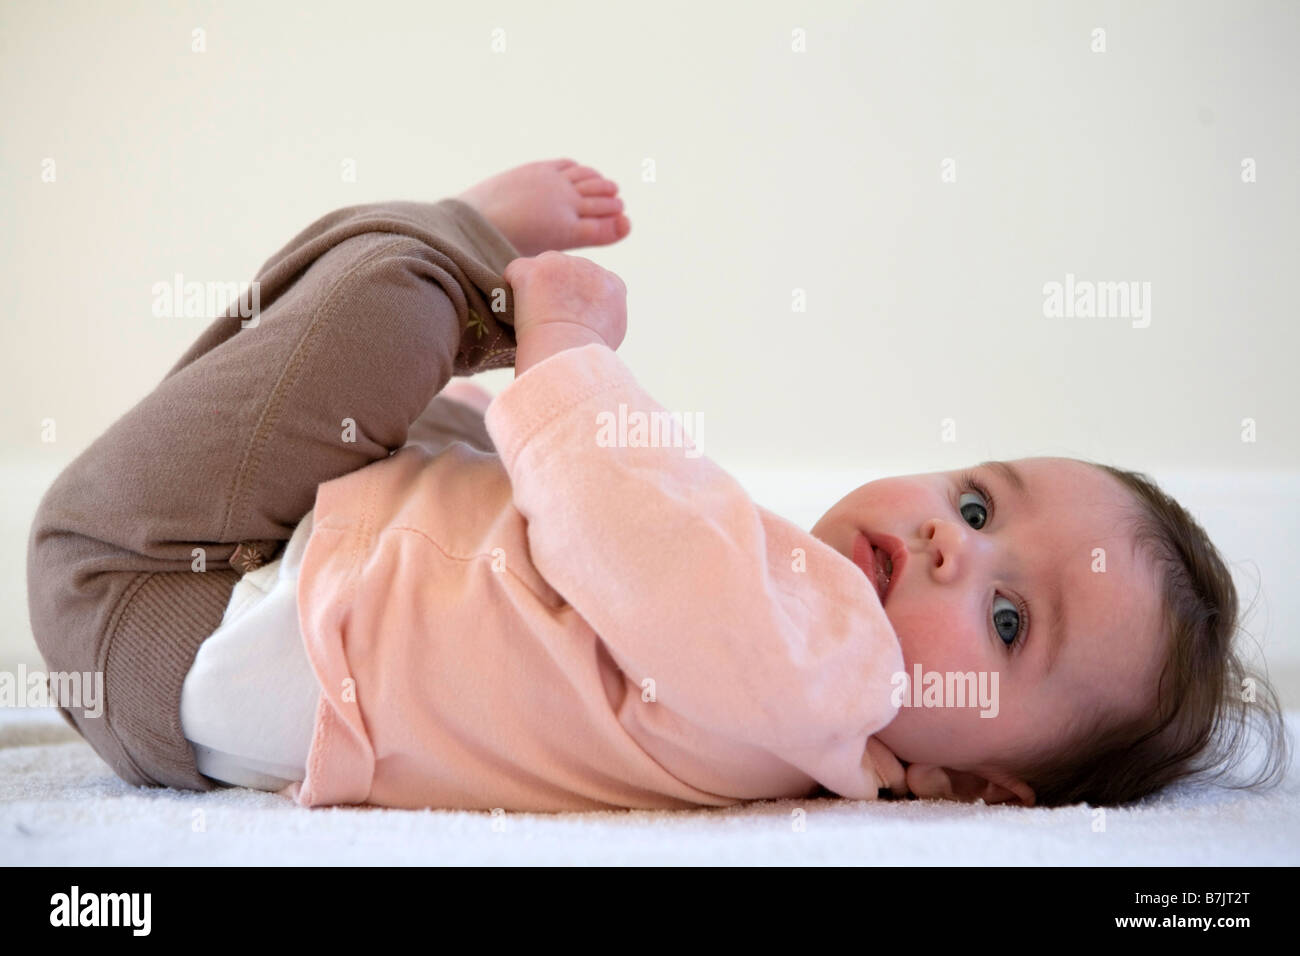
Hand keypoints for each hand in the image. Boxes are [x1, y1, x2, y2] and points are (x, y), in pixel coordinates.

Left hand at [504, 251, 626, 352]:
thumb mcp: (612, 335)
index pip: (593, 281)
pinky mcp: (533, 269)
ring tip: (535, 319)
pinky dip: (512, 289)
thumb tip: (593, 319)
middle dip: (555, 291)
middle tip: (550, 322)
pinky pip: (515, 272)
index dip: (578, 298)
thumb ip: (606, 317)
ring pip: (540, 270)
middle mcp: (588, 267)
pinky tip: (517, 311)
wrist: (569, 351)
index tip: (571, 317)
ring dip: (534, 290)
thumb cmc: (587, 355)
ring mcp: (560, 264)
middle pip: (565, 271)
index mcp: (612, 284)